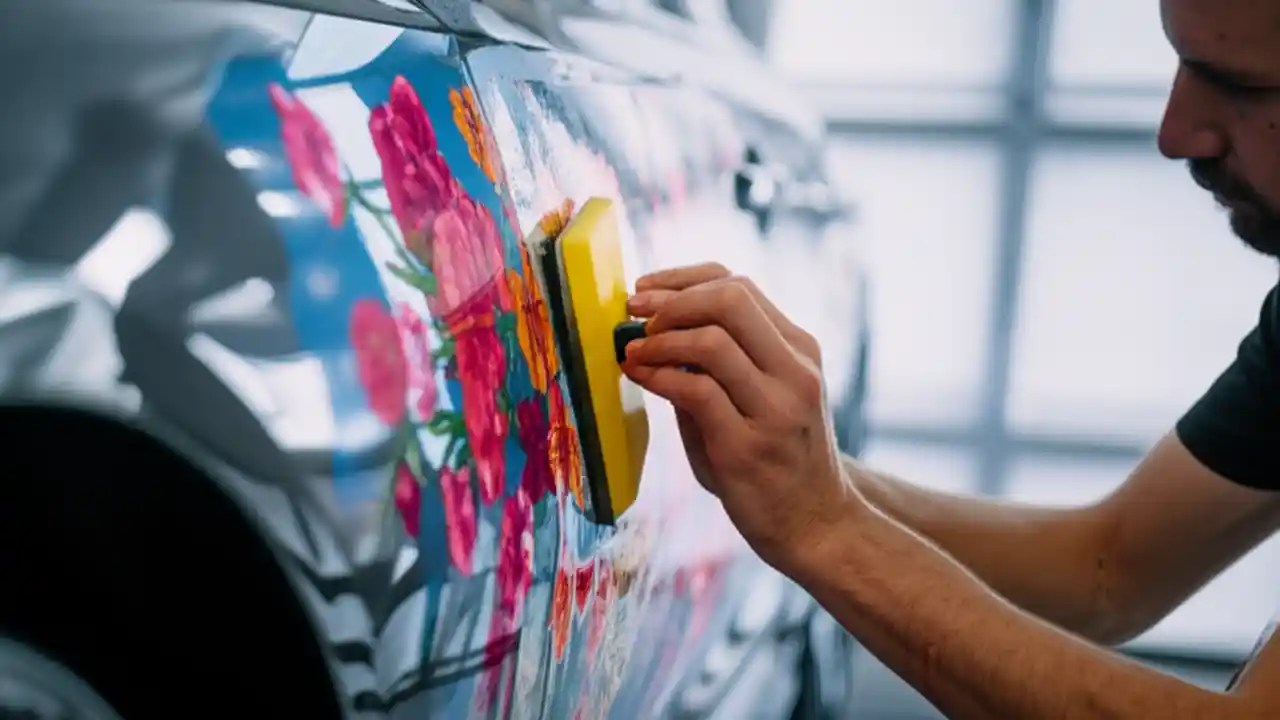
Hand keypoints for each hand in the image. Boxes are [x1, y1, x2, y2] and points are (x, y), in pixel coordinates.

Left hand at [622, 263, 854, 568]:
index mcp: (798, 350)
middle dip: (671, 299)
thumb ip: (719, 364)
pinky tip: (640, 376)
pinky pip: (696, 391)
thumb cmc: (776, 460)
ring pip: (712, 340)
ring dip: (659, 340)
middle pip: (730, 298)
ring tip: (633, 351)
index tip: (645, 290)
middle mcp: (795, 371)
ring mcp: (777, 408)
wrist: (817, 526)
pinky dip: (658, 376)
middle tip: (635, 314)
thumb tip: (650, 327)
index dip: (682, 279)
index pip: (739, 285)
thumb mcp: (760, 400)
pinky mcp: (748, 446)